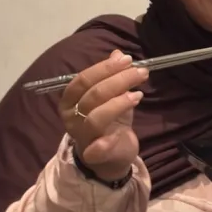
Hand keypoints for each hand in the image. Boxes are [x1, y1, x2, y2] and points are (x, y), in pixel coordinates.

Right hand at [59, 50, 147, 182]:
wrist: (111, 157)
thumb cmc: (109, 123)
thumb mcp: (112, 97)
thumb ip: (113, 77)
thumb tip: (119, 53)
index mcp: (70, 101)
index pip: (83, 80)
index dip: (104, 68)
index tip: (127, 60)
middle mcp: (72, 118)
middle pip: (93, 95)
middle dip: (119, 80)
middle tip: (141, 73)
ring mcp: (81, 137)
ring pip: (96, 117)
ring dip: (119, 103)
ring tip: (139, 95)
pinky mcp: (94, 156)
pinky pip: (97, 148)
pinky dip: (108, 140)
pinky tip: (124, 131)